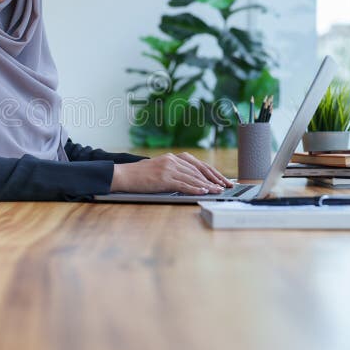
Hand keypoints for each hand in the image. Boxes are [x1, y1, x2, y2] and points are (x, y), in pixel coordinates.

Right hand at [110, 152, 233, 194]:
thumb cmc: (141, 176)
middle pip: (198, 170)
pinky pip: (183, 184)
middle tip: (225, 186)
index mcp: (173, 157)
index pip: (197, 165)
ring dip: (207, 185)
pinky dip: (195, 188)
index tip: (222, 180)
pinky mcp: (163, 178)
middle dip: (213, 179)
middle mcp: (172, 160)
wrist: (124, 175)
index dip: (212, 173)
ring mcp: (168, 168)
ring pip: (193, 177)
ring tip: (218, 191)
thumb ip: (175, 171)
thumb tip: (192, 181)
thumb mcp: (160, 169)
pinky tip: (203, 191)